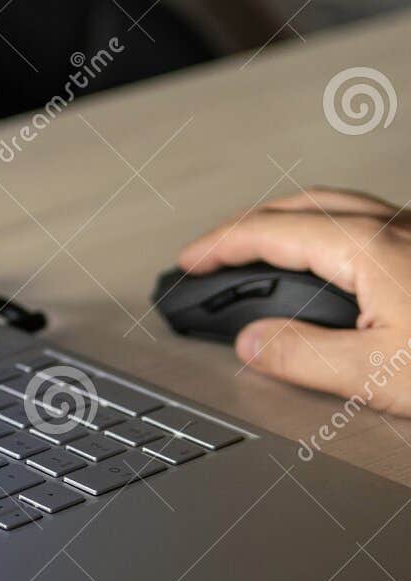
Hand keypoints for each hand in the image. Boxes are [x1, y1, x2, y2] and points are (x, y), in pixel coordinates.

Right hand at [177, 187, 410, 414]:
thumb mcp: (378, 373)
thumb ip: (304, 356)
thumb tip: (250, 343)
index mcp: (368, 247)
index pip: (268, 233)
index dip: (219, 247)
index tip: (190, 262)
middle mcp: (394, 227)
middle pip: (298, 207)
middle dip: (246, 226)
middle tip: (213, 251)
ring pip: (334, 207)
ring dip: (286, 221)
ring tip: (259, 245)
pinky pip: (364, 220)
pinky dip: (323, 227)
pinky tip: (329, 253)